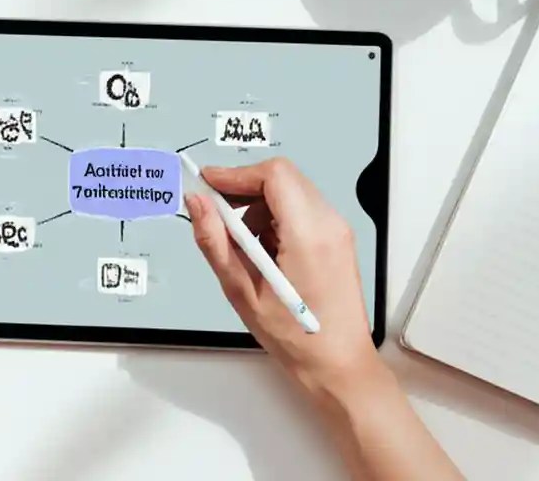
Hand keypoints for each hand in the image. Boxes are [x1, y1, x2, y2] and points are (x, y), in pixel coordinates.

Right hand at [185, 158, 381, 400]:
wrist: (340, 365)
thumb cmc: (298, 339)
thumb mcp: (243, 292)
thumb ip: (216, 242)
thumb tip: (198, 204)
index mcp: (309, 234)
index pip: (273, 175)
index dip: (236, 174)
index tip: (208, 184)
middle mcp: (329, 224)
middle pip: (282, 178)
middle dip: (245, 190)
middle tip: (217, 216)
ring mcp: (338, 230)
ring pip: (291, 192)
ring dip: (260, 208)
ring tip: (243, 248)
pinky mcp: (338, 239)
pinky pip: (302, 210)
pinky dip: (276, 220)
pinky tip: (264, 254)